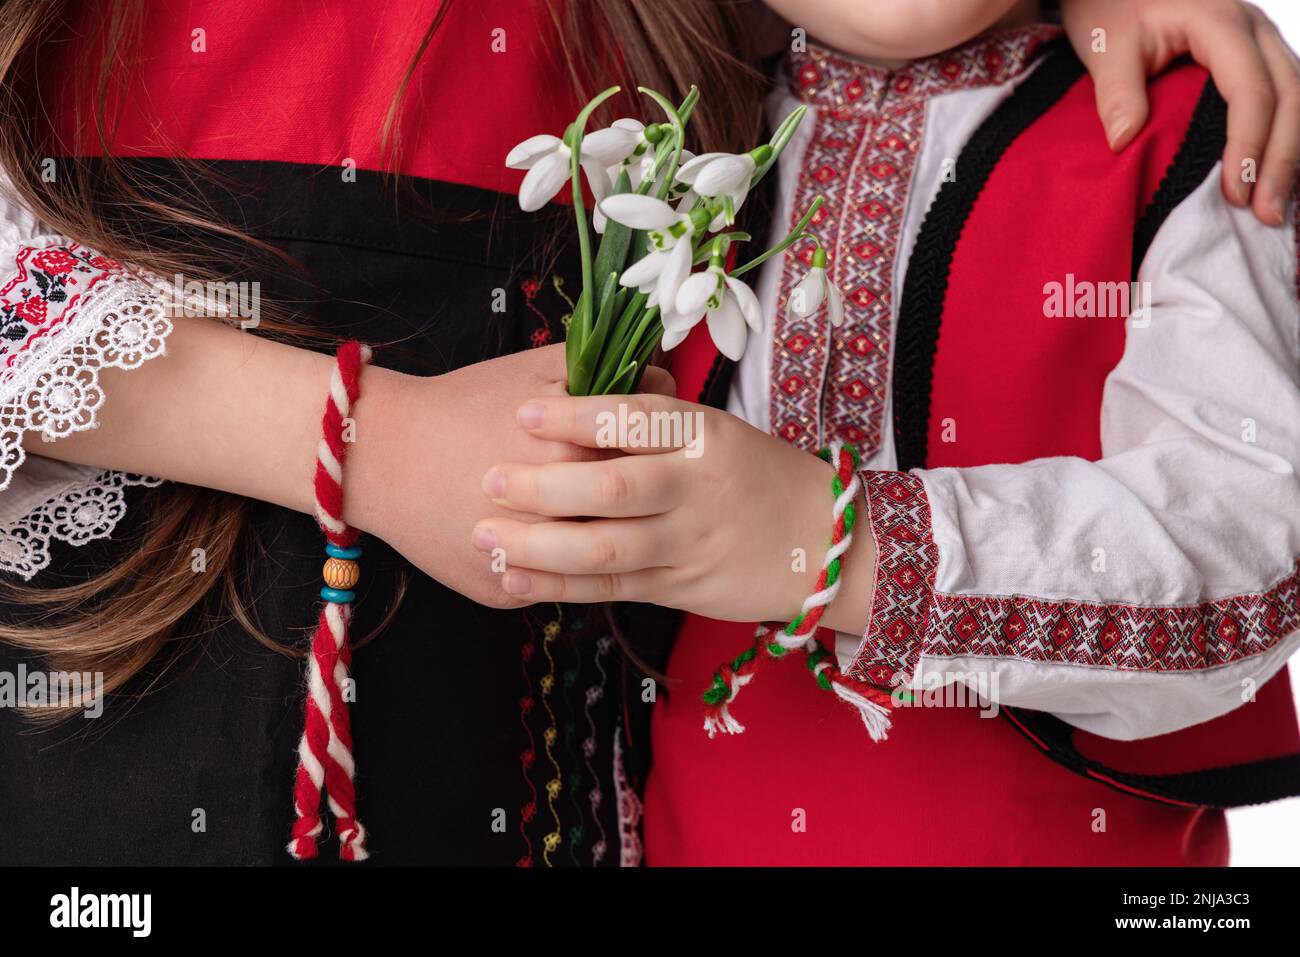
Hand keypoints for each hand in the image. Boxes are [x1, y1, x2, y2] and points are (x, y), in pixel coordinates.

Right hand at [352, 343, 673, 608]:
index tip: (642, 448)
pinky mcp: (506, 593)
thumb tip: (664, 383)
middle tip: (615, 485)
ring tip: (585, 514)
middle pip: (629, 523)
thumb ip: (611, 373)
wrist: (382, 451)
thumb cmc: (465, 403)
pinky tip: (548, 540)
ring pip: (595, 567)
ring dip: (601, 542)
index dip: (651, 457)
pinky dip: (559, 569)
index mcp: (578, 461)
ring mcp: (534, 566)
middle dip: (634, 504)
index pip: (650, 469)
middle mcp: (562, 521)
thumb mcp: (540, 368)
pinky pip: (555, 589)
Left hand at [470, 393, 874, 631]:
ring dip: (538, 542)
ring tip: (485, 532)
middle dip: (544, 485)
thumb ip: (652, 420)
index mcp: (703, 436)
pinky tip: (514, 577)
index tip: (523, 412)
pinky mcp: (679, 587)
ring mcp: (687, 543)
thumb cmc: (754, 474)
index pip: (634, 420)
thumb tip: (575, 391)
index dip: (576, 416)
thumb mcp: (715, 430)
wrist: (822, 539)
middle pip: (612, 488)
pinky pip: (611, 588)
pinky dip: (560, 585)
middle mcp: (694, 489)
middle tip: (490, 478)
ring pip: (605, 547)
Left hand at [1061, 0, 1299, 224]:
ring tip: (1273, 207)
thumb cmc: (1109, 8)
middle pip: (1290, 96)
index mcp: (1220, 22)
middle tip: (1266, 214)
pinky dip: (1283, 137)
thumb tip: (1124, 140)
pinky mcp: (1255, 55)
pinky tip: (1272, 176)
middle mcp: (1254, 27)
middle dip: (1281, 159)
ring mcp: (1260, 39)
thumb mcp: (1104, 45)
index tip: (1235, 193)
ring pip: (1298, 96)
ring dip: (1289, 153)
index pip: (1251, 90)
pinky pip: (1284, 96)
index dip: (1248, 144)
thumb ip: (1117, 90)